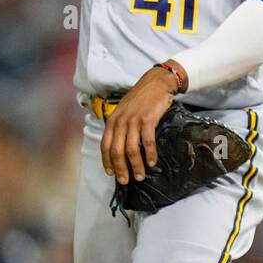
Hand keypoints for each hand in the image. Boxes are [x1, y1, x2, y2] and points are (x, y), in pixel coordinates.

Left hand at [100, 66, 177, 184]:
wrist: (156, 82)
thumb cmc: (141, 98)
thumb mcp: (124, 110)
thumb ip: (120, 126)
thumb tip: (120, 146)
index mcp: (113, 120)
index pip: (105, 146)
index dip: (107, 162)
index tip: (112, 174)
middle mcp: (121, 122)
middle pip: (117, 151)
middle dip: (121, 169)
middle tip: (126, 180)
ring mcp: (134, 121)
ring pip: (132, 149)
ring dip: (136, 165)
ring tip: (140, 176)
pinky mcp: (148, 120)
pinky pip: (148, 142)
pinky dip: (150, 154)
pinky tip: (152, 162)